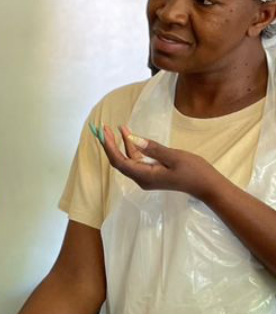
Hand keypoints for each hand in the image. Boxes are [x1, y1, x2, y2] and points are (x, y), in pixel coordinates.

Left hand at [96, 124, 215, 198]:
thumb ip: (152, 148)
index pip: (119, 161)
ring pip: (129, 160)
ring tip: (119, 128)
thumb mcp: (174, 157)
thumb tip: (133, 139)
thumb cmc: (194, 171)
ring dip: (123, 144)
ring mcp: (146, 177)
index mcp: (144, 176)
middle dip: (111, 145)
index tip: (104, 132)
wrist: (208, 186)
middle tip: (104, 128)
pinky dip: (134, 148)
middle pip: (120, 161)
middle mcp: (142, 179)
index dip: (109, 146)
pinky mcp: (152, 174)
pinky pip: (138, 161)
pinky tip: (132, 137)